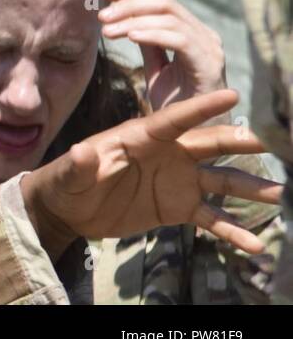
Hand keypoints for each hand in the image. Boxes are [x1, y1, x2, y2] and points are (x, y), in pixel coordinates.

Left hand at [21, 90, 280, 259]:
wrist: (69, 211)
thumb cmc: (67, 182)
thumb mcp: (70, 174)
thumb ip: (80, 164)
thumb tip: (81, 151)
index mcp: (141, 137)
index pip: (174, 120)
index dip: (201, 107)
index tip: (232, 94)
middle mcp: (167, 154)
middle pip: (209, 144)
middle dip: (240, 142)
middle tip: (274, 140)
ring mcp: (177, 181)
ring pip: (220, 180)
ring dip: (249, 187)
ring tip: (278, 193)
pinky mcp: (178, 207)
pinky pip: (211, 218)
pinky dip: (233, 230)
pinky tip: (255, 244)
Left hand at [97, 0, 225, 110]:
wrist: (195, 138)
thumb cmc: (176, 105)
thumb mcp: (156, 69)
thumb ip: (146, 43)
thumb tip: (123, 19)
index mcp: (192, 32)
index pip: (161, 2)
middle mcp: (204, 35)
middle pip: (165, 3)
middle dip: (129, 5)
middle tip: (101, 15)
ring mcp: (210, 49)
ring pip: (170, 18)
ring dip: (133, 21)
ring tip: (107, 31)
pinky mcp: (209, 65)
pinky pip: (180, 40)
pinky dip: (153, 34)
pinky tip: (130, 37)